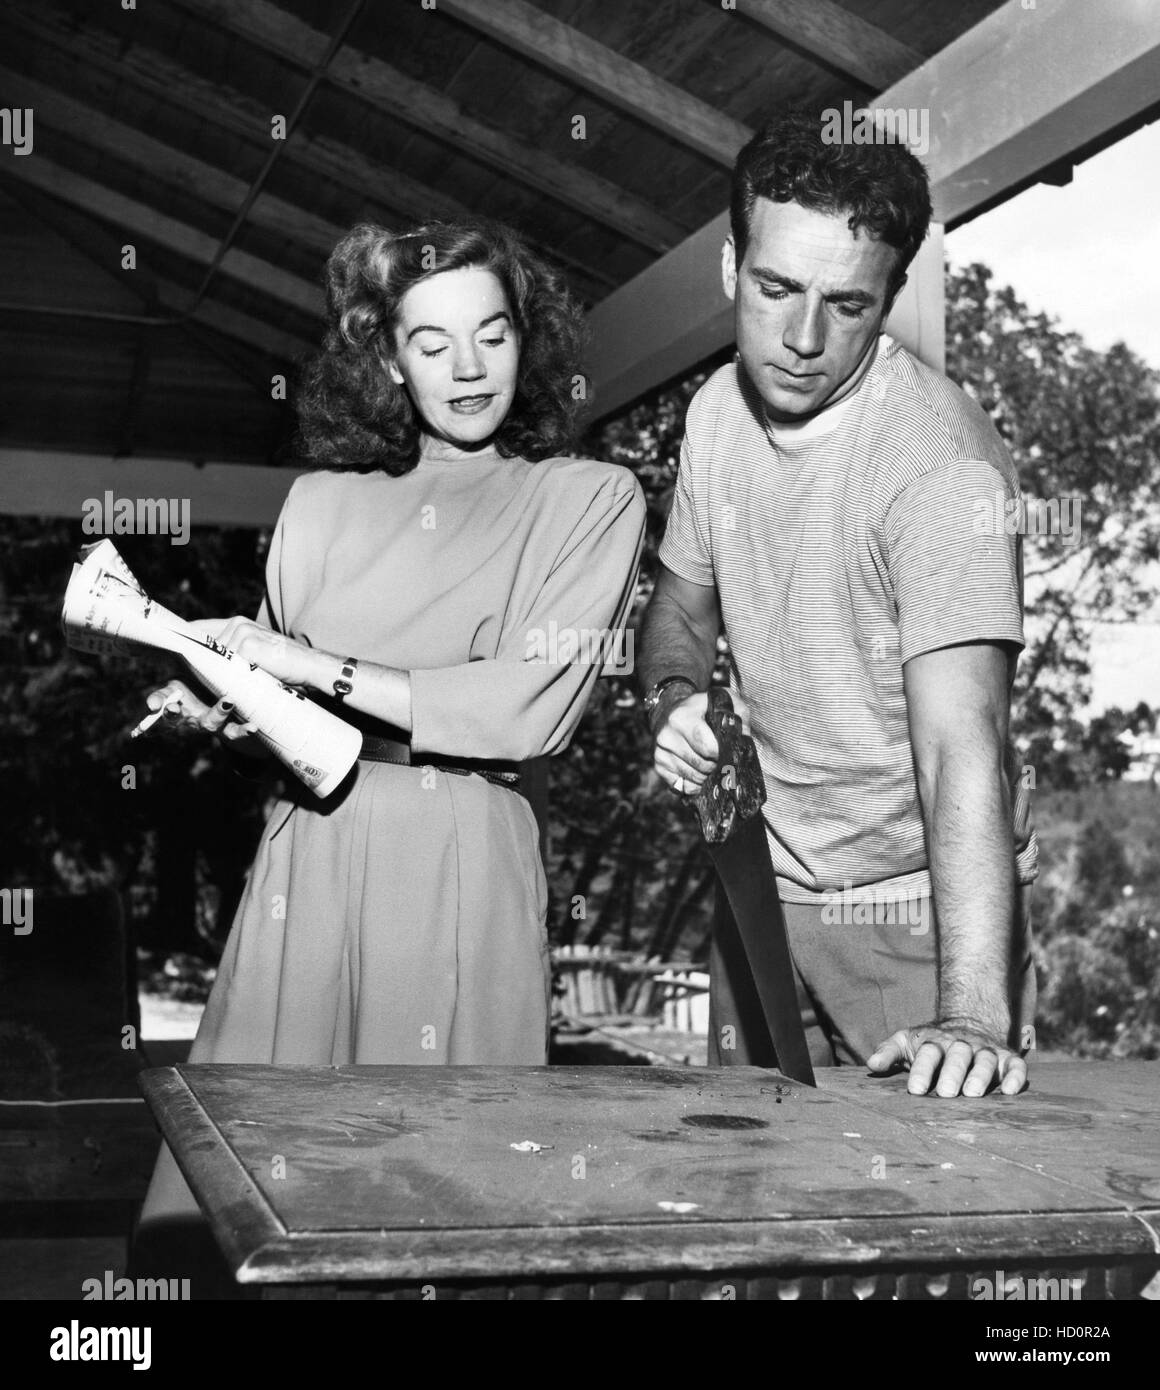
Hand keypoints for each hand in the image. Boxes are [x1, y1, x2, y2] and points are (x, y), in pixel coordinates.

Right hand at [138, 679, 256, 744]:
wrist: (214, 695)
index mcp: (175, 709)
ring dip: (218, 714)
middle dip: (176, 715)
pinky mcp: (226, 727)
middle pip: (182, 720)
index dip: (157, 705)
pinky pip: (234, 732)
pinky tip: (253, 727)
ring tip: (228, 700)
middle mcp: (189, 720)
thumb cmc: (190, 688)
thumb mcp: (175, 686)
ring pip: (210, 723)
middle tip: (173, 707)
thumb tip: (152, 700)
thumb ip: (163, 693)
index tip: (154, 705)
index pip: (162, 708)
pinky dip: (244, 731)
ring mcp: (208, 724)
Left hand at [186, 617, 323, 689]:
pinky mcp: (248, 646)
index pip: (199, 628)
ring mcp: (242, 633)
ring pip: (211, 656)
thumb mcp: (255, 655)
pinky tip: (218, 685)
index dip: (183, 639)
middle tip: (174, 670)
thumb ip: (233, 654)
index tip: (164, 646)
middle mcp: (237, 624)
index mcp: (237, 624)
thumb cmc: (284, 665)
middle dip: (190, 659)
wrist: (310, 665)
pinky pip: (225, 664)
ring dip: (206, 672)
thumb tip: (206, 666)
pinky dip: (219, 676)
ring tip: (200, 686)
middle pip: (201, 643)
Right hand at [653, 689, 750, 795]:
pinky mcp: (658, 765)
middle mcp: (666, 735)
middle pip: (701, 765)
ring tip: (710, 764)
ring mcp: (660, 752)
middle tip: (721, 759)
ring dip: (707, 775)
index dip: (723, 754)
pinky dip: (695, 784)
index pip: (708, 747)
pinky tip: (699, 772)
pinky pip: (683, 786)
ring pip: (693, 777)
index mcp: (682, 717)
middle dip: (716, 766)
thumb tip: (744, 741)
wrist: (670, 711)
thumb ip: (738, 717)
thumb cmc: (702, 708)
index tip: (728, 751)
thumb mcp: (722, 702)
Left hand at [867, 1018, 1027, 1097]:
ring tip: (972, 1094)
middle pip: (958, 1055)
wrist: (969, 1022)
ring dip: (980, 1076)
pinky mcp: (1007, 1058)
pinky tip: (1011, 1091)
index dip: (922, 1070)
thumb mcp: (907, 1042)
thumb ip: (889, 1052)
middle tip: (946, 1093)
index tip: (916, 1090)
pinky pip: (1015, 1065)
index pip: (928, 1053)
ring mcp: (986, 1050)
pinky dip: (1015, 1077)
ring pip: (986, 1060)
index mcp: (935, 1041)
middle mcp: (962, 1044)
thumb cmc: (931, 1043)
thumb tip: (872, 1065)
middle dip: (952, 1073)